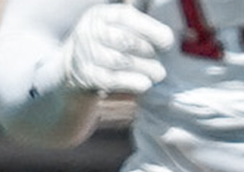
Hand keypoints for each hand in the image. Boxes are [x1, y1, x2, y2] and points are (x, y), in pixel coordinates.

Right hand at [59, 4, 173, 96]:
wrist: (74, 66)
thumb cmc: (108, 43)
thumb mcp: (118, 26)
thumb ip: (139, 26)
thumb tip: (169, 38)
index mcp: (100, 14)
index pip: (127, 18)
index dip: (150, 29)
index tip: (168, 42)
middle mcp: (88, 32)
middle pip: (124, 41)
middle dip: (148, 51)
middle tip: (163, 60)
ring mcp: (83, 54)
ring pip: (120, 61)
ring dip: (143, 68)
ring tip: (158, 74)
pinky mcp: (85, 75)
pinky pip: (111, 79)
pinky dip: (131, 82)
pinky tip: (145, 84)